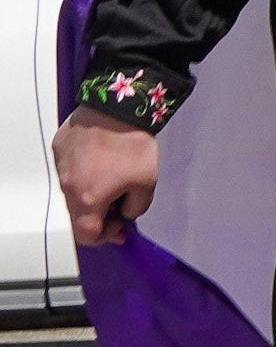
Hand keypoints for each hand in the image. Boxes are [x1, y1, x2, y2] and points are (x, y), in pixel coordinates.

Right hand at [55, 108, 159, 246]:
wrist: (116, 110)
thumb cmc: (133, 147)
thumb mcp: (147, 185)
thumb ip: (134, 209)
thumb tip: (124, 214)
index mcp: (88, 199)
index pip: (86, 234)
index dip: (104, 236)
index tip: (119, 227)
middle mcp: (67, 186)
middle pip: (77, 215)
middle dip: (98, 216)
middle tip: (118, 207)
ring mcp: (60, 167)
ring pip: (71, 193)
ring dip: (89, 195)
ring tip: (111, 182)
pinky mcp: (58, 150)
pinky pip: (68, 172)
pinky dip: (82, 175)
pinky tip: (100, 165)